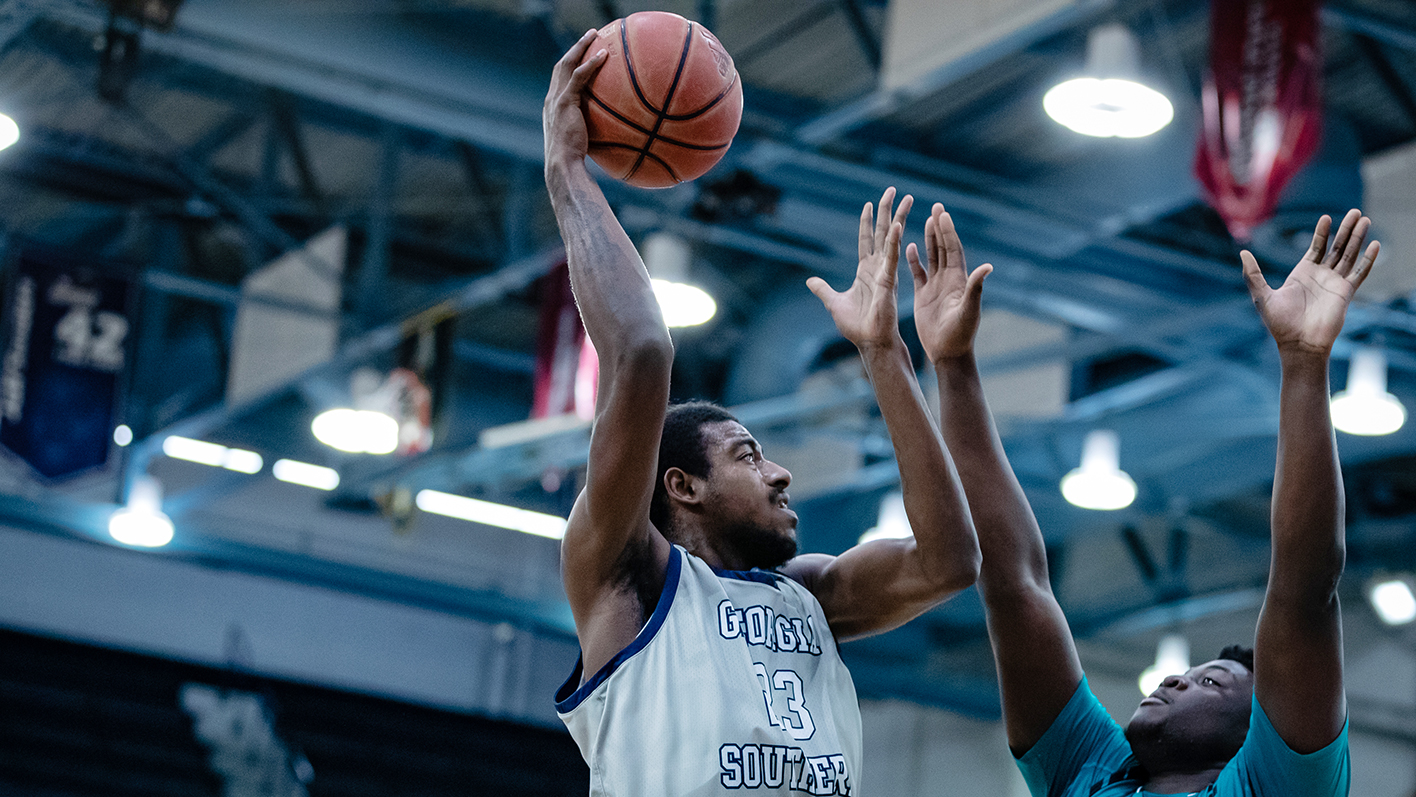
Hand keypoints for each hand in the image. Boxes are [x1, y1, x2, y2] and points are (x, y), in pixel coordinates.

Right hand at [543, 29, 606, 167]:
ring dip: (580, 46)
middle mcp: (551, 99)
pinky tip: (604, 55)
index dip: (569, 64)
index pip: (559, 79)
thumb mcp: (580, 142)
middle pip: (560, 65)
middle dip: (574, 48)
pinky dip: (590, 64)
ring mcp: (556, 99)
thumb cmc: (573, 161)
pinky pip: (578, 77)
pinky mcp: (564, 102)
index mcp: (552, 107)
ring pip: (566, 63)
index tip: (583, 55)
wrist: (562, 166)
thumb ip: (590, 131)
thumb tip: (613, 134)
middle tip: (589, 36)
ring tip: (595, 35)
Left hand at [807, 187, 912, 348]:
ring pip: (892, 238)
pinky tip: (898, 226)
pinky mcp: (889, 281)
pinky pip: (892, 257)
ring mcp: (885, 272)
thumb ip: (823, 289)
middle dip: (888, 210)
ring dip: (898, 217)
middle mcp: (878, 267)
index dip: (867, 221)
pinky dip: (894, 241)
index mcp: (866, 270)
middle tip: (895, 190)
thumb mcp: (833, 302)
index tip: (869, 204)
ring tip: (907, 198)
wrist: (869, 341)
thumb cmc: (856, 325)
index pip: (866, 239)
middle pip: (883, 232)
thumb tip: (810, 281)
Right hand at [909, 204, 991, 361]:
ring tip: (926, 220)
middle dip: (940, 228)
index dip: (948, 231)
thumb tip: (988, 267)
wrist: (948, 351)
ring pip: (931, 256)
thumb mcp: (969, 309)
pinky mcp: (923, 295)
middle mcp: (948, 279)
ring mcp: (935, 286)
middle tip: (936, 207)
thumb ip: (975, 287)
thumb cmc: (961, 333)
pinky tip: (908, 247)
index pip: (953, 249)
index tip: (942, 214)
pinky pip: (917, 273)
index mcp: (959, 279)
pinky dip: (914, 260)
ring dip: (929, 239)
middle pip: (943, 247)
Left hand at [1242, 210, 1379, 355]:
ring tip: (1365, 219)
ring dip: (1358, 238)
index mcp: (1302, 273)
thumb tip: (1242, 252)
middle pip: (1337, 247)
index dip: (1322, 232)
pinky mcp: (1346, 293)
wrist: (1298, 343)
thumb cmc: (1279, 323)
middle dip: (1346, 229)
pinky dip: (1368, 259)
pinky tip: (1375, 244)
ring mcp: (1335, 283)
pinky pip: (1360, 273)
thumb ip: (1253, 274)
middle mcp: (1321, 276)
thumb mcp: (1262, 296)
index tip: (1327, 217)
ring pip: (1349, 255)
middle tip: (1356, 212)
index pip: (1316, 247)